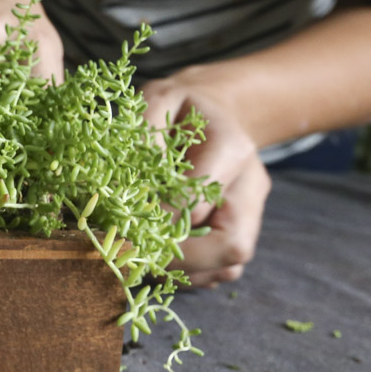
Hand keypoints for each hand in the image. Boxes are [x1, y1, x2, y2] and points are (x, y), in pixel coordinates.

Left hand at [141, 76, 270, 287]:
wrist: (213, 111)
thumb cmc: (177, 106)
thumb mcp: (157, 99)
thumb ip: (145, 130)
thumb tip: (128, 180)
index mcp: (232, 149)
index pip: (197, 201)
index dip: (157, 221)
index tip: (120, 230)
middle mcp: (250, 187)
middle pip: (231, 246)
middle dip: (177, 258)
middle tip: (129, 256)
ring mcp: (250, 214)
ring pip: (228, 265)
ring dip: (182, 269)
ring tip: (140, 254)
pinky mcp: (241, 232)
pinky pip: (221, 270)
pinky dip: (190, 271)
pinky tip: (159, 253)